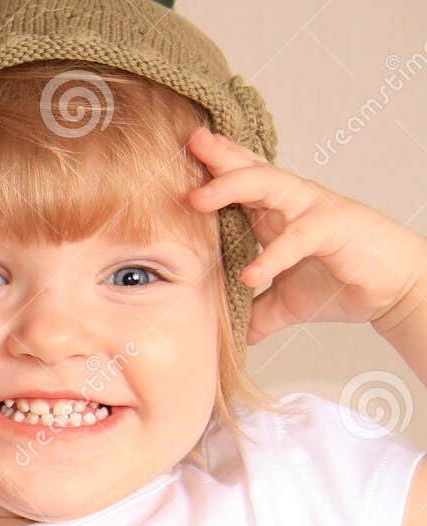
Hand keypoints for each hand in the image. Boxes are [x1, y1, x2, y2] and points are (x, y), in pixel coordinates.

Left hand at [186, 126, 426, 342]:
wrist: (393, 289)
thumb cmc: (338, 282)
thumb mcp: (283, 303)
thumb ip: (253, 313)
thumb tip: (228, 335)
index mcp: (274, 212)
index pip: (239, 182)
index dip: (212, 167)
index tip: (180, 154)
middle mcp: (291, 203)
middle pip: (250, 170)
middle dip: (219, 156)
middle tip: (189, 142)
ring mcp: (313, 211)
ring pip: (270, 186)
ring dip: (233, 186)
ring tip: (198, 198)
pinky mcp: (334, 230)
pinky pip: (298, 237)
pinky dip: (273, 255)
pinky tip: (251, 275)